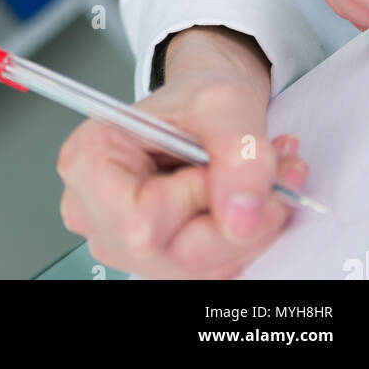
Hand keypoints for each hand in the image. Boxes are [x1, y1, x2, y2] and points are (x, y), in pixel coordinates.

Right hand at [56, 26, 308, 278]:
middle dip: (243, 217)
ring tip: (272, 177)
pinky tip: (253, 200)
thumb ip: (238, 153)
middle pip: (177, 255)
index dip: (195, 200)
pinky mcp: (162, 260)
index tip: (220, 166)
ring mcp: (126, 245)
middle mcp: (98, 213)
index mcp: (90, 162)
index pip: (141, 221)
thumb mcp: (223, 103)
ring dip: (253, 227)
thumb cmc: (196, 99)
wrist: (205, 110)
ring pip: (203, 269)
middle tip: (278, 169)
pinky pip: (215, 270)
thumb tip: (241, 215)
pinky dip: (247, 238)